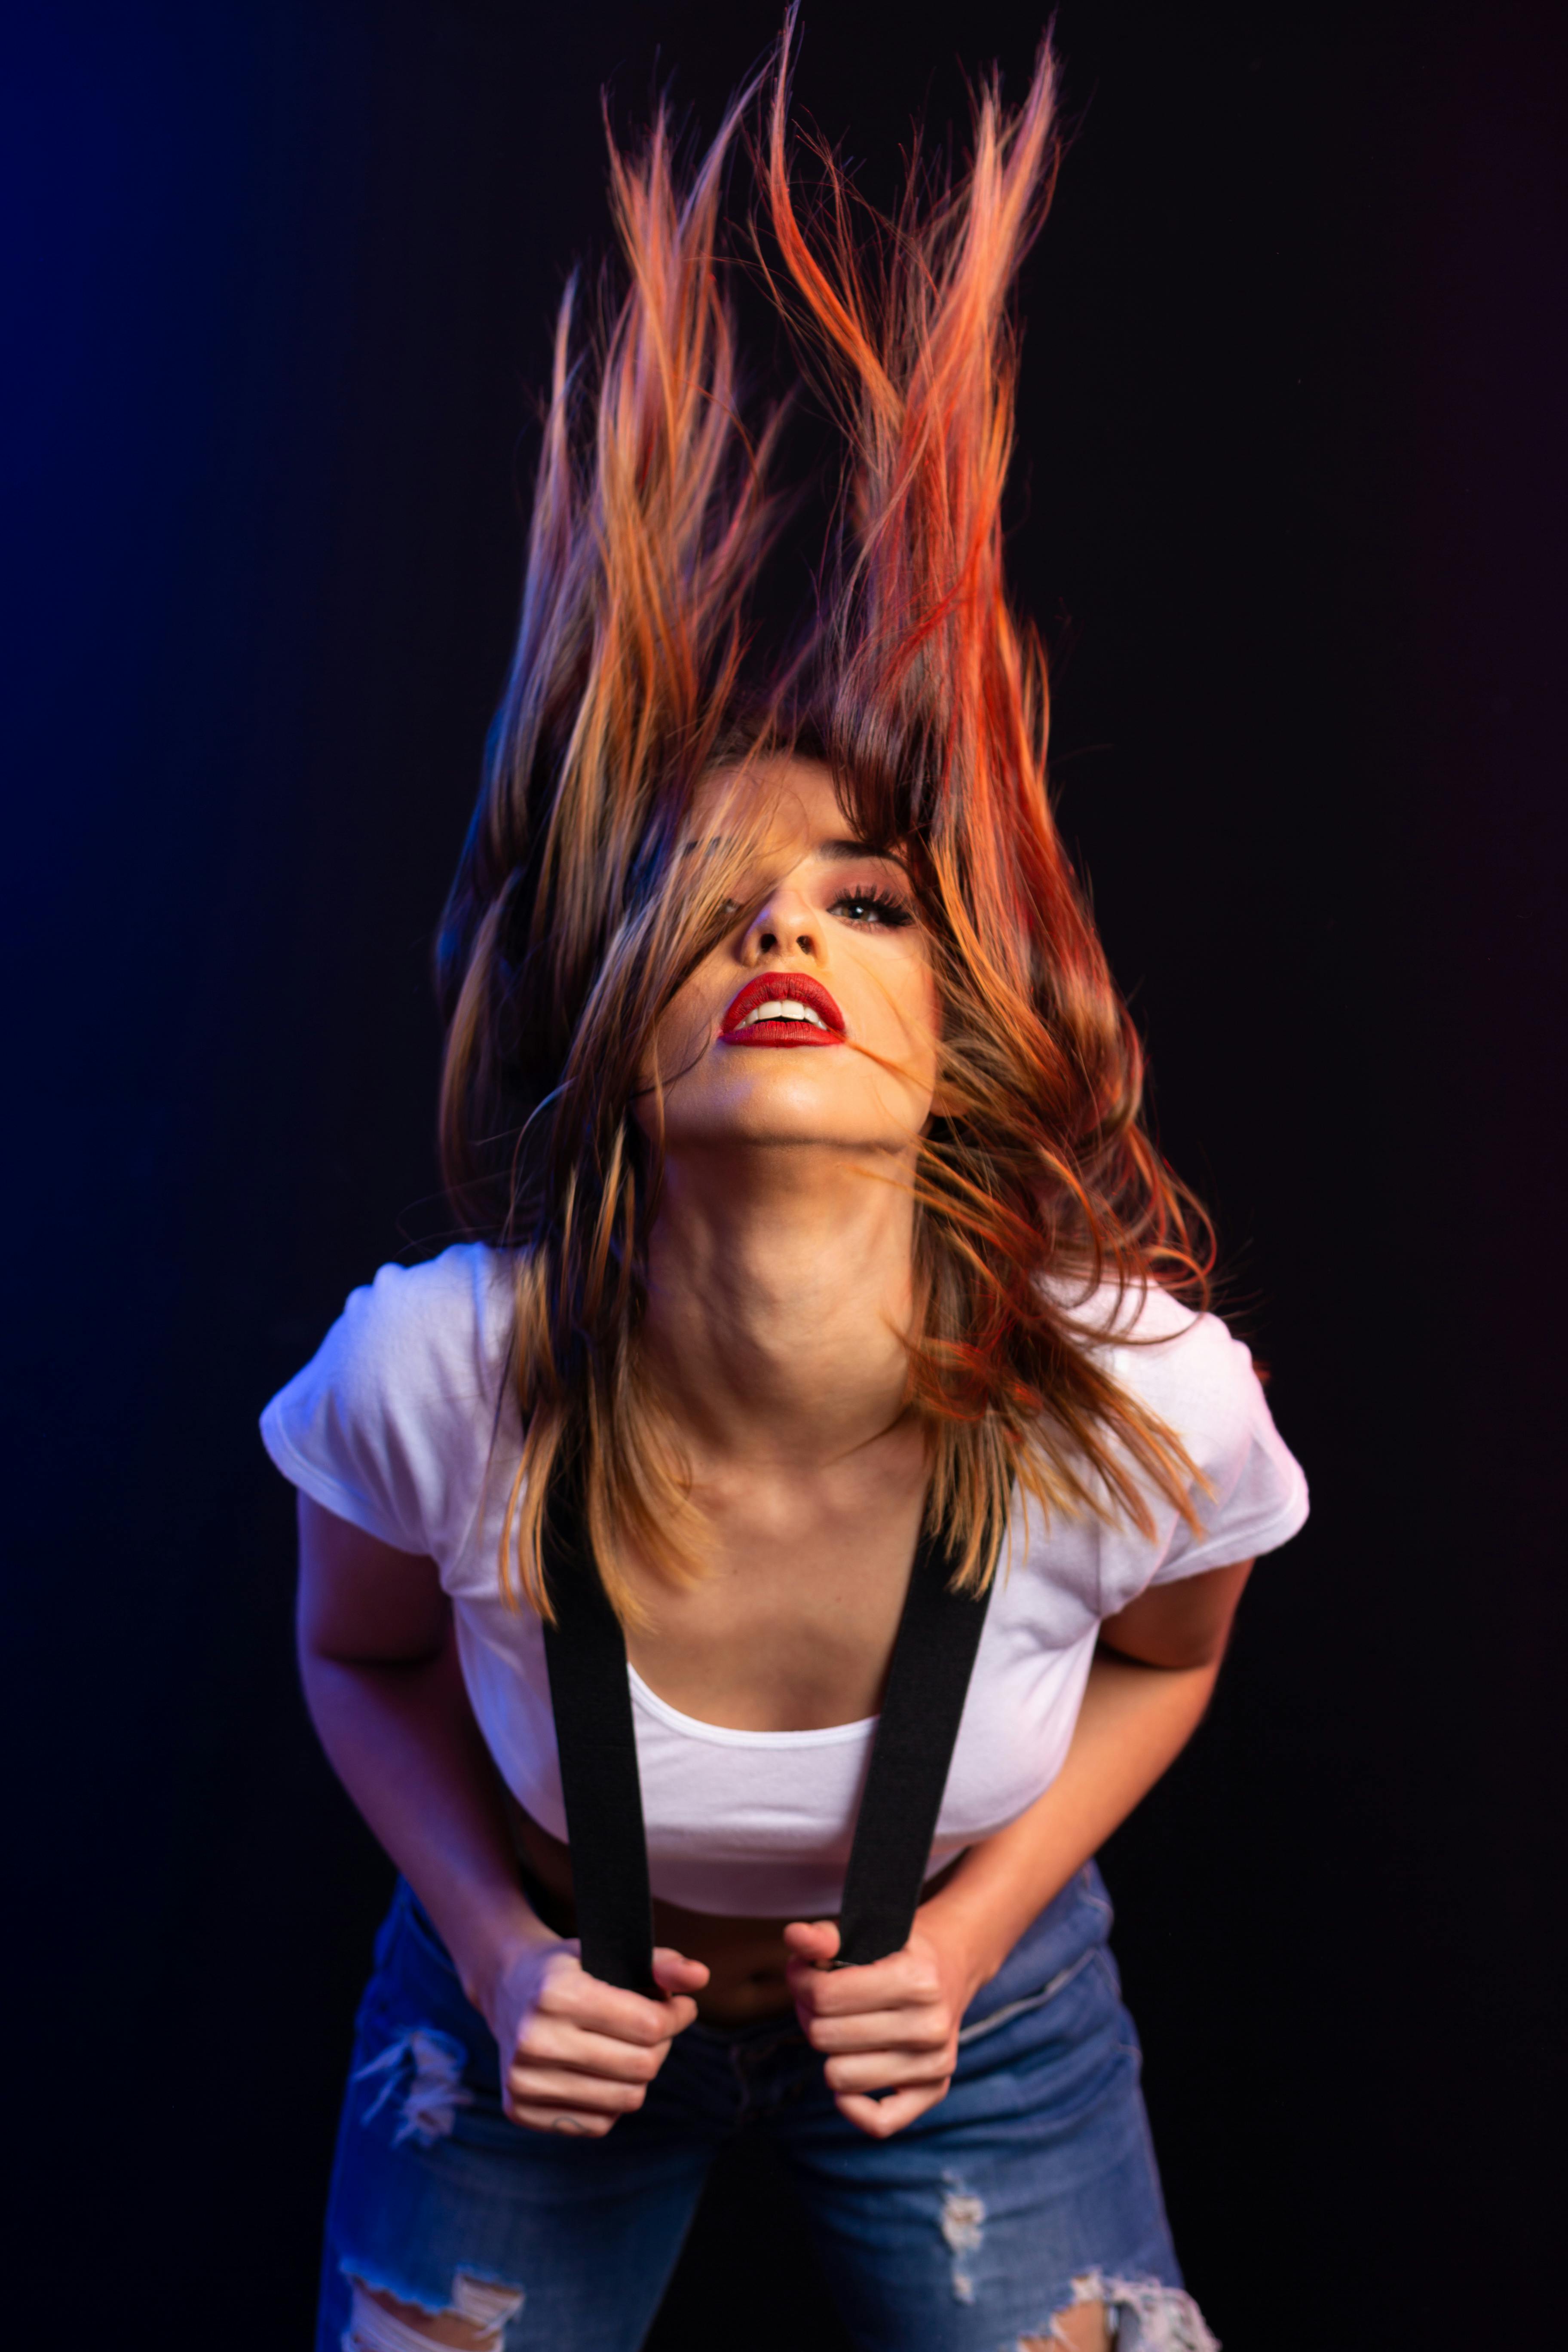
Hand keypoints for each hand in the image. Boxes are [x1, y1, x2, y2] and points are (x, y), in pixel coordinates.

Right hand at [486, 1937, 708, 2135]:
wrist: (508, 1988)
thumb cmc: (569, 1969)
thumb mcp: (609, 1952)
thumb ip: (659, 1963)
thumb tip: (701, 1975)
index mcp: (557, 1994)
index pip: (648, 2025)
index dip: (677, 2016)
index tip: (683, 2007)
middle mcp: (535, 2040)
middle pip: (641, 2067)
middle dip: (662, 2046)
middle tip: (659, 2028)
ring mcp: (523, 2080)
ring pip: (624, 2100)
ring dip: (641, 2075)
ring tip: (634, 2049)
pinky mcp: (520, 2110)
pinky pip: (598, 2123)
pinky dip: (612, 2100)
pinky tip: (603, 2071)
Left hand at [783, 1913, 977, 2138]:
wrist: (950, 1966)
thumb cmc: (899, 1950)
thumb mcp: (867, 1932)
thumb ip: (826, 1936)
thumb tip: (794, 1937)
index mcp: (916, 1980)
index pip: (824, 1995)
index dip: (800, 1981)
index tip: (803, 1972)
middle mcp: (930, 2025)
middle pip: (826, 2036)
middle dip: (810, 2014)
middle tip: (818, 1998)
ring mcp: (935, 2064)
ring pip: (841, 2078)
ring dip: (828, 2052)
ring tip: (837, 2026)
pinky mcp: (934, 2091)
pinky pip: (879, 2123)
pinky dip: (853, 2105)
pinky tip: (849, 2069)